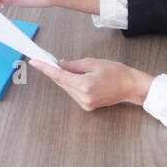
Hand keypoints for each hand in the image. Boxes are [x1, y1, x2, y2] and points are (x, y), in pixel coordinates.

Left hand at [29, 56, 150, 111]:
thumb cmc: (117, 73)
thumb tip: (59, 64)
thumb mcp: (93, 63)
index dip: (45, 69)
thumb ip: (73, 65)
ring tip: (72, 69)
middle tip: (49, 60)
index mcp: (85, 85)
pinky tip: (78, 78)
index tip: (35, 62)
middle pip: (61, 82)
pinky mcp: (87, 106)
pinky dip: (71, 84)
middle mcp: (83, 97)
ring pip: (66, 88)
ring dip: (64, 78)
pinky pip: (73, 93)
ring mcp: (85, 104)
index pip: (59, 76)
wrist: (131, 87)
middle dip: (55, 71)